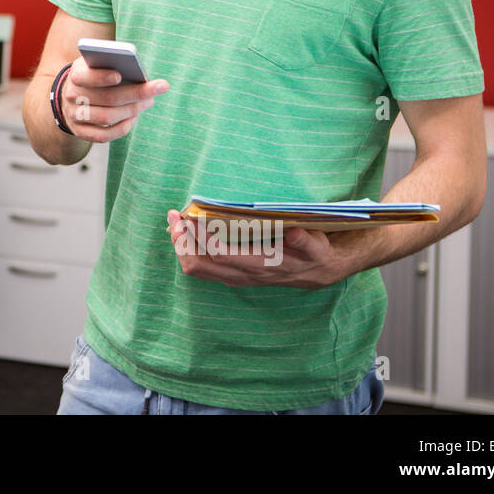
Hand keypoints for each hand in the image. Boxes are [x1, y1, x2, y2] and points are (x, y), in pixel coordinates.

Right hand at [59, 58, 167, 142]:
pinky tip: (134, 118)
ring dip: (132, 110)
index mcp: (75, 75)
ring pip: (106, 117)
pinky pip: (103, 135)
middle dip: (135, 93)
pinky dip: (122, 128)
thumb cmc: (93, 75)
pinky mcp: (80, 132)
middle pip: (106, 98)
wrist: (72, 95)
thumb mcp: (96, 64)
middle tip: (157, 88)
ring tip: (148, 102)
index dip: (101, 77)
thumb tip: (136, 71)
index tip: (119, 76)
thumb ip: (110, 63)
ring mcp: (75, 116)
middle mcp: (72, 96)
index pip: (86, 76)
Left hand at [166, 209, 349, 288]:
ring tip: (175, 221)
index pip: (222, 255)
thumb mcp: (318, 245)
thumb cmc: (315, 252)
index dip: (202, 238)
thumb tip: (295, 232)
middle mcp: (244, 275)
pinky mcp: (231, 276)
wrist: (319, 272)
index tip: (190, 217)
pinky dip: (188, 250)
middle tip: (174, 216)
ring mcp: (235, 278)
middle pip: (200, 265)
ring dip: (182, 245)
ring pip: (197, 269)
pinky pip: (201, 268)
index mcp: (262, 266)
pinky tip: (185, 232)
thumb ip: (307, 241)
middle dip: (182, 241)